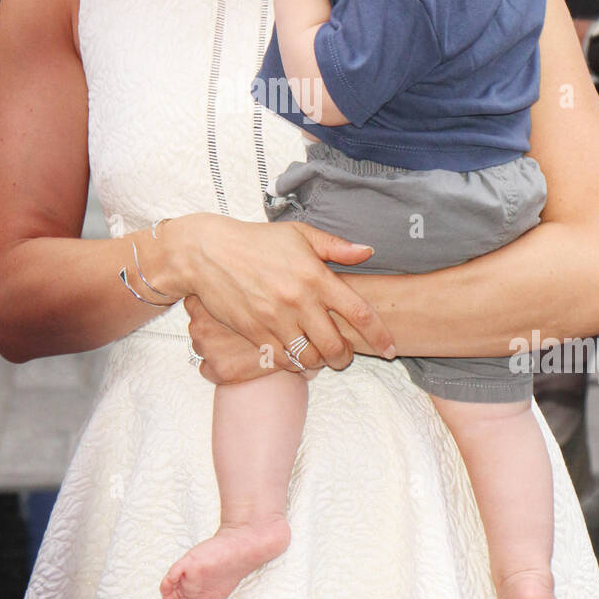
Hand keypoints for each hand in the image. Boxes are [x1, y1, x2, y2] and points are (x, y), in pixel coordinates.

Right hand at [157, 213, 396, 370]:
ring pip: (310, 358)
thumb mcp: (300, 234)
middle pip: (336, 346)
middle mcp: (299, 301)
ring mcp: (275, 319)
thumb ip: (336, 247)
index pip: (359, 313)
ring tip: (319, 354)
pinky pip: (283, 360)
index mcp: (316, 276)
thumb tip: (368, 252)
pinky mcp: (255, 333)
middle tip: (343, 355)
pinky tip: (295, 355)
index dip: (379, 335)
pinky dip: (294, 363)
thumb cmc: (257, 241)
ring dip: (320, 362)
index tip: (390, 349)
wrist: (209, 253)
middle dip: (345, 357)